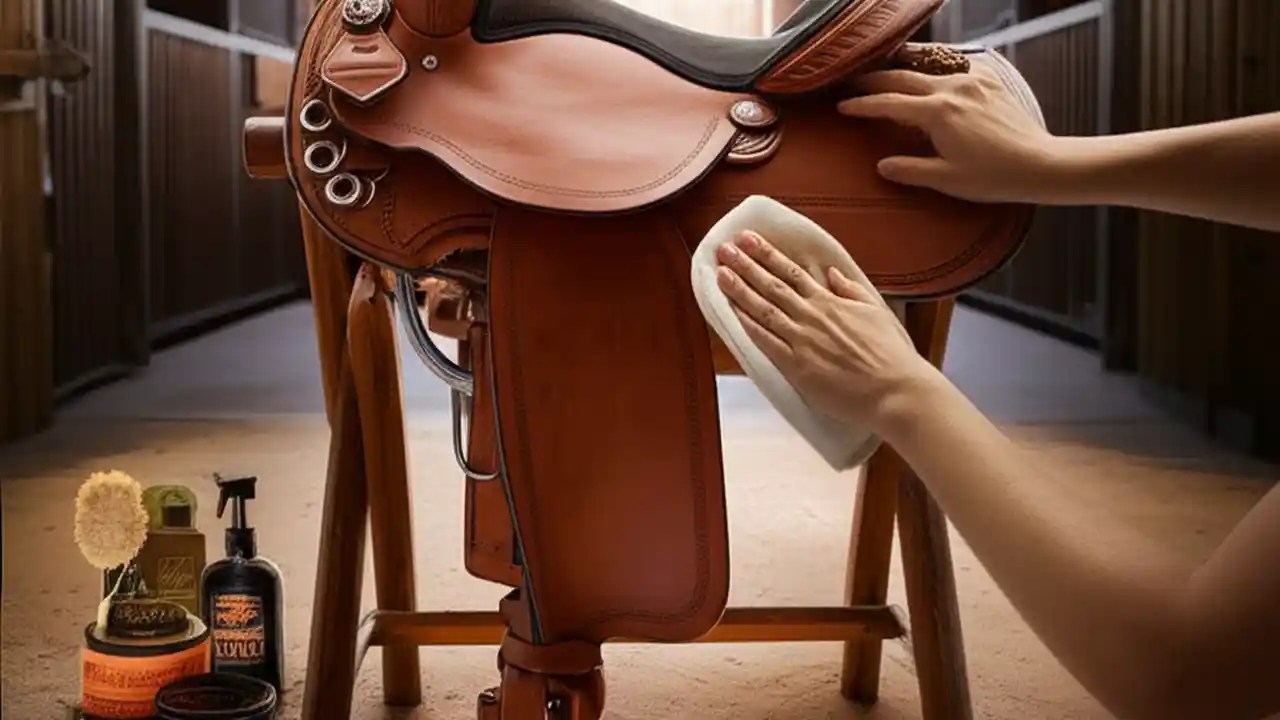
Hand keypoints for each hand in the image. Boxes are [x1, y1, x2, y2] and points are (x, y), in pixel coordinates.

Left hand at [714, 231, 939, 432]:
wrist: (893, 390)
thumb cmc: (888, 353)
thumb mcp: (874, 310)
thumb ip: (850, 289)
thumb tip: (831, 273)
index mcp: (829, 302)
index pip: (791, 272)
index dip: (767, 254)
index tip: (748, 239)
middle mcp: (811, 316)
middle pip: (771, 286)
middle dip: (745, 265)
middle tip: (724, 249)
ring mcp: (801, 341)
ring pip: (763, 310)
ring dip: (739, 291)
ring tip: (720, 274)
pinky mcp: (796, 367)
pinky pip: (765, 342)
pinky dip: (747, 326)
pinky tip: (731, 313)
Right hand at [838, 65, 1068, 203]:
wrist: (1040, 165)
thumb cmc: (993, 177)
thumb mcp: (945, 179)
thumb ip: (910, 169)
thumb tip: (882, 165)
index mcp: (937, 113)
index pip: (888, 103)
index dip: (862, 105)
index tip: (842, 106)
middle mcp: (952, 89)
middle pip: (902, 77)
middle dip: (875, 80)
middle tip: (854, 83)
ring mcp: (973, 81)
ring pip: (928, 69)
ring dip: (904, 71)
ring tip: (887, 75)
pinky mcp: (991, 82)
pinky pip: (956, 69)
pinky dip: (937, 71)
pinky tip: (932, 77)